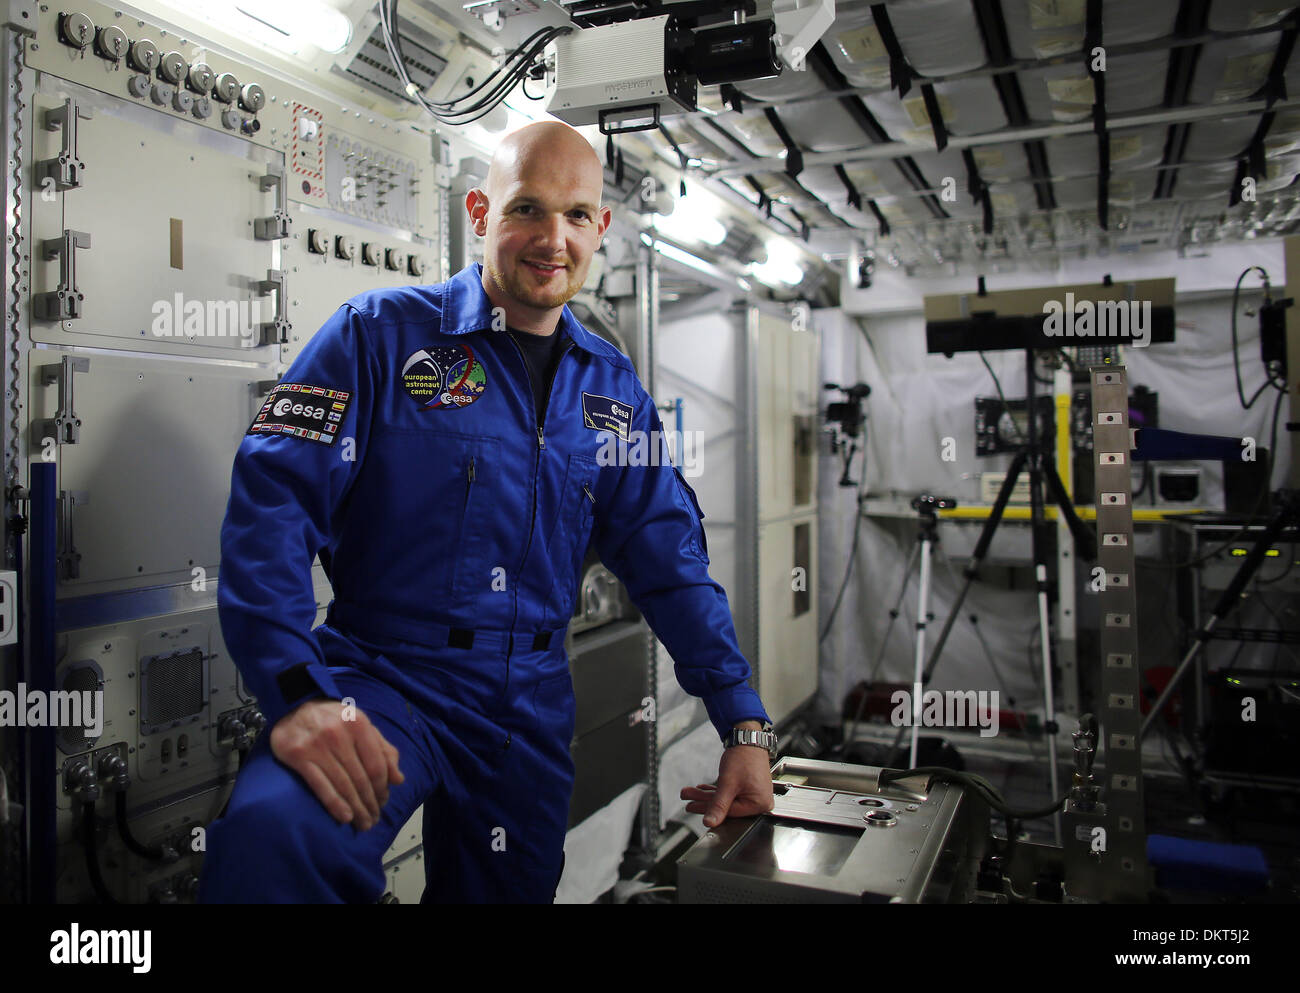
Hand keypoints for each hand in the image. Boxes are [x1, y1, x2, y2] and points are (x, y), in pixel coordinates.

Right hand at [269, 698, 404, 830]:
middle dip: (370, 803)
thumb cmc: (333, 718)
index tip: (384, 802)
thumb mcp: (362, 725)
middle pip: (361, 778)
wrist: (293, 705)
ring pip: (343, 785)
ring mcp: (317, 745)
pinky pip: (320, 785)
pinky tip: (345, 817)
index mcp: (359, 724)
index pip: (376, 765)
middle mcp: (339, 734)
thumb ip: (383, 749)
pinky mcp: (298, 756)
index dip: (382, 788)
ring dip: (356, 808)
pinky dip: (334, 804)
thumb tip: (399, 779)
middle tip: (373, 820)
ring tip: (363, 823)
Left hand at [680, 742, 773, 827]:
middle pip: (727, 807)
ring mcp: (755, 796)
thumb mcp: (728, 784)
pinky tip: (703, 789)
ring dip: (707, 796)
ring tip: (690, 792)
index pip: (729, 813)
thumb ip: (718, 805)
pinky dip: (717, 792)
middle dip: (704, 800)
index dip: (707, 809)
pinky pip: (731, 794)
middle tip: (687, 798)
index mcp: (759, 804)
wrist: (748, 739)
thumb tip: (710, 822)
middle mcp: (760, 803)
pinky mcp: (750, 789)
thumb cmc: (743, 758)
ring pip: (726, 800)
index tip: (691, 806)